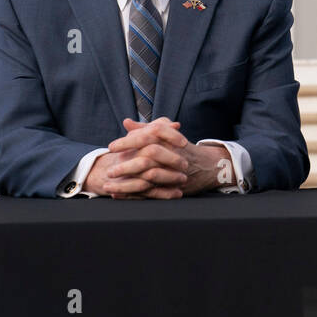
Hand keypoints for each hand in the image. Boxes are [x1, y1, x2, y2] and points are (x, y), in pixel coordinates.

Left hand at [91, 118, 232, 197]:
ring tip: (109, 185)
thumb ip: (145, 128)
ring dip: (127, 182)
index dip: (128, 141)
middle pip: (149, 156)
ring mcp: (175, 171)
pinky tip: (117, 194)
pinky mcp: (174, 187)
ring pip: (149, 176)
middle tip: (110, 169)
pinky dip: (132, 194)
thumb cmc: (181, 148)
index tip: (111, 147)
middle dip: (127, 164)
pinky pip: (151, 192)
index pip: (148, 135)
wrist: (207, 166)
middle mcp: (174, 153)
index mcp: (170, 138)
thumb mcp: (165, 134)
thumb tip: (126, 123)